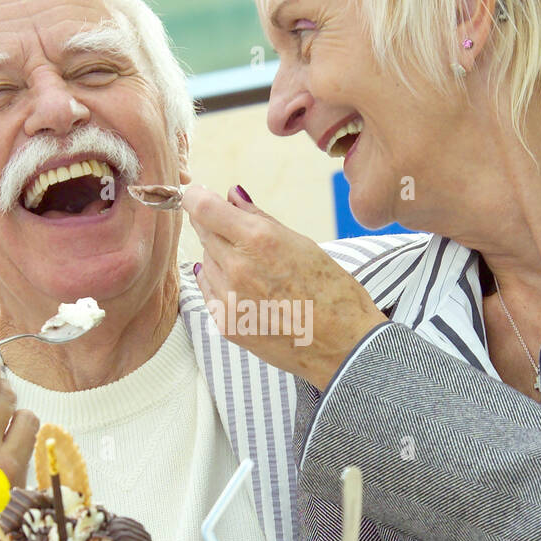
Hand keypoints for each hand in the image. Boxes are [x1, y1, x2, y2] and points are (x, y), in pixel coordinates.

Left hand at [183, 184, 386, 389]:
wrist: (344, 346)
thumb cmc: (333, 292)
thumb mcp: (303, 244)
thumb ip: (260, 218)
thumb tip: (232, 195)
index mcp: (259, 240)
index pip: (202, 208)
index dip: (196, 196)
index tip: (198, 194)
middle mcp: (237, 267)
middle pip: (202, 232)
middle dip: (213, 224)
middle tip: (236, 229)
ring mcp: (228, 298)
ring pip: (206, 261)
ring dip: (220, 255)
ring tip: (256, 267)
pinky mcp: (226, 323)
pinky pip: (210, 290)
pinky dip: (221, 282)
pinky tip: (248, 287)